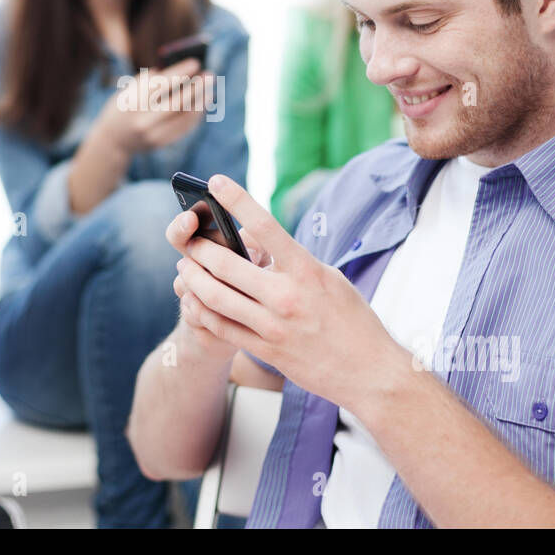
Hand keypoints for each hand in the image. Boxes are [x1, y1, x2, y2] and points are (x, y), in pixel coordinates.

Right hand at [96, 57, 212, 156]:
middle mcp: (143, 120)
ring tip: (210, 90)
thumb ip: (150, 80)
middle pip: (176, 103)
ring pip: (184, 118)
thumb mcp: (128, 91)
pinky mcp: (160, 144)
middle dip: (196, 88)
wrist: (112, 141)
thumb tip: (181, 69)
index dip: (180, 72)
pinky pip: (183, 129)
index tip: (195, 63)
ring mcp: (152, 135)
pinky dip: (195, 115)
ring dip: (200, 102)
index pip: (160, 84)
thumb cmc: (124, 107)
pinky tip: (202, 105)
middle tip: (209, 75)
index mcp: (132, 102)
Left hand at [170, 174, 401, 410]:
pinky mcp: (266, 351)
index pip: (266, 226)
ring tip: (186, 268)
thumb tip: (258, 239)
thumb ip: (293, 260)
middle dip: (200, 249)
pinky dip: (202, 311)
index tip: (216, 182)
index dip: (237, 200)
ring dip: (194, 279)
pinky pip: (222, 328)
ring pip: (216, 298)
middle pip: (227, 265)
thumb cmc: (352, 319)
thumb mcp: (329, 278)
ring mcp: (274, 327)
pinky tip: (194, 301)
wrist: (369, 372)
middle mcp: (287, 297)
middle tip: (189, 240)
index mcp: (307, 271)